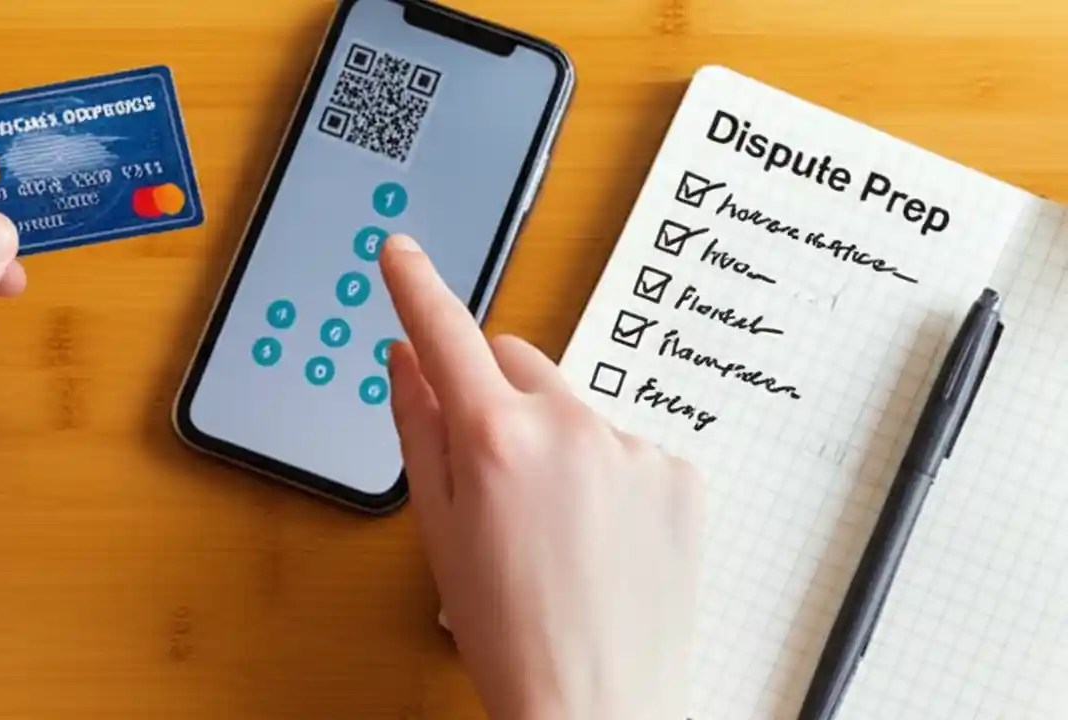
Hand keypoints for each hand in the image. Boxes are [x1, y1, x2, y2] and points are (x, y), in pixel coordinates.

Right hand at [380, 234, 702, 719]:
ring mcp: (634, 446)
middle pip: (516, 361)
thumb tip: (407, 361)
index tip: (402, 252)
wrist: (597, 705)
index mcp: (495, 439)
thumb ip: (418, 428)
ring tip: (556, 524)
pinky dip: (610, 472)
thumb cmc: (508, 632)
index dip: (417, 288)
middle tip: (489, 466)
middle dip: (493, 391)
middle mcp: (569, 426)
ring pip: (575, 407)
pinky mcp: (682, 472)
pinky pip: (629, 445)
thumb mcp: (438, 529)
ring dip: (556, 440)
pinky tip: (604, 534)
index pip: (446, 334)